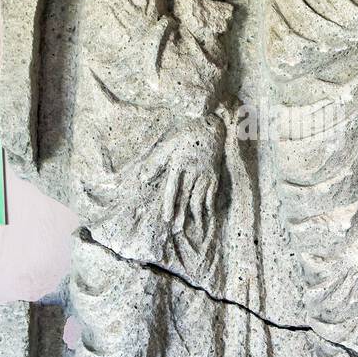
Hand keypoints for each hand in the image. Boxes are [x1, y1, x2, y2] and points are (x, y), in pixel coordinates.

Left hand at [162, 114, 224, 245]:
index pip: (173, 188)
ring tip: (193, 229)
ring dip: (195, 215)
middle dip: (181, 214)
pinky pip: (212, 195)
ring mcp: (205, 174)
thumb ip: (155, 162)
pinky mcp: (214, 176)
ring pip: (200, 198)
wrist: (210, 127)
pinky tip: (207, 218)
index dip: (169, 204)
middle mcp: (193, 171)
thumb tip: (143, 178)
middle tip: (177, 229)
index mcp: (179, 164)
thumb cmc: (185, 135)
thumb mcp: (166, 144)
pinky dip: (209, 208)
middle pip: (186, 197)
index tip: (167, 218)